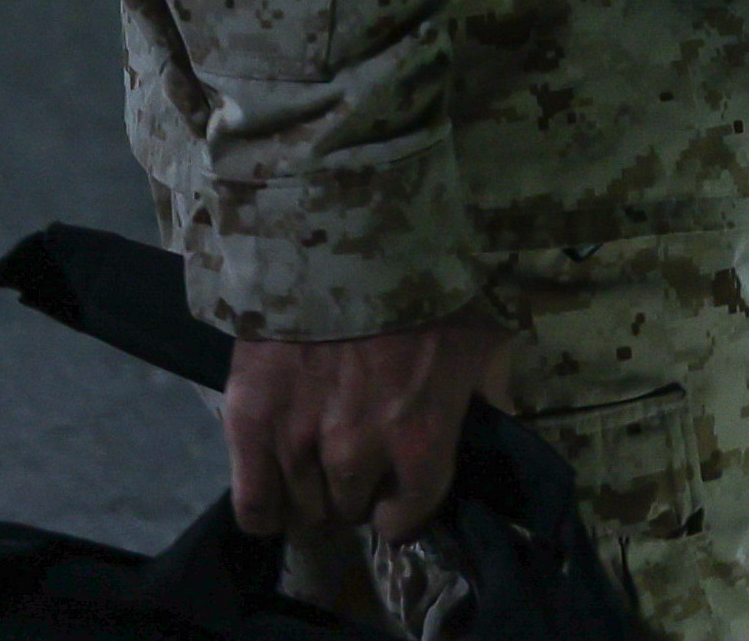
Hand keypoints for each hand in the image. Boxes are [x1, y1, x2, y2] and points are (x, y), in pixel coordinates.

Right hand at [223, 309, 512, 543]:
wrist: (339, 235)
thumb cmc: (420, 284)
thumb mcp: (479, 333)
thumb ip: (490, 387)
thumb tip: (498, 421)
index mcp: (420, 437)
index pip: (409, 513)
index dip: (402, 510)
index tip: (397, 497)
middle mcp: (358, 452)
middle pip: (351, 508)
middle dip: (356, 492)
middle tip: (354, 462)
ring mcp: (299, 442)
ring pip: (304, 508)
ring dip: (313, 494)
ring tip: (315, 466)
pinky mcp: (249, 424)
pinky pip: (253, 505)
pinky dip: (264, 510)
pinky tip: (274, 498)